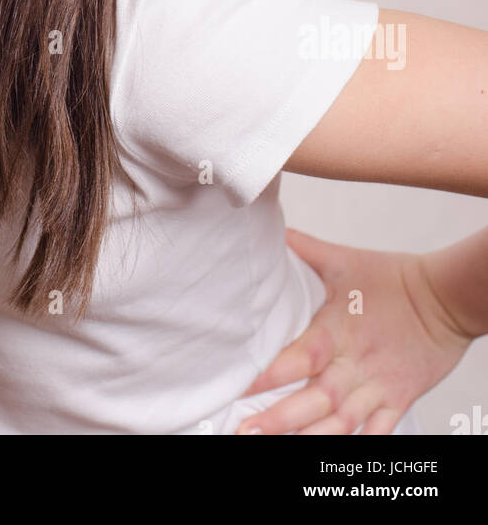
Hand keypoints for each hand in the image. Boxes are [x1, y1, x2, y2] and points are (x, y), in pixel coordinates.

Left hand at [234, 226, 474, 434]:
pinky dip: (355, 444)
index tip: (238, 387)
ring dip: (308, 438)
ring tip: (274, 447)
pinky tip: (328, 451)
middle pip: (316, 400)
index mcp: (338, 330)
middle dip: (280, 418)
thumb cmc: (394, 278)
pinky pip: (376, 432)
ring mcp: (378, 386)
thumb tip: (274, 233)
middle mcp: (357, 364)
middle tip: (246, 430)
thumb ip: (306, 250)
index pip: (300, 357)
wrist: (445, 298)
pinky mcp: (399, 399)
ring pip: (341, 423)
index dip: (269, 373)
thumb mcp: (345, 260)